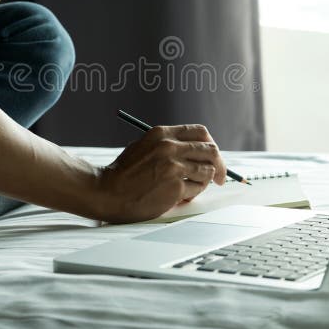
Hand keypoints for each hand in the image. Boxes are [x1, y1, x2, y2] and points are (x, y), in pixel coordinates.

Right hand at [97, 125, 226, 223]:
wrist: (107, 191)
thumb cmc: (123, 173)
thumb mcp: (144, 146)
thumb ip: (168, 145)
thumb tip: (195, 150)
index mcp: (162, 133)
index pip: (200, 132)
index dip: (211, 145)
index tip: (213, 156)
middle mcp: (170, 146)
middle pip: (211, 151)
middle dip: (219, 165)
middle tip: (220, 177)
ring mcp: (174, 166)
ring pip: (207, 171)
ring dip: (203, 182)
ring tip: (189, 187)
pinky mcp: (175, 186)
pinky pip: (197, 189)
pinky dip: (193, 194)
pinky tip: (180, 196)